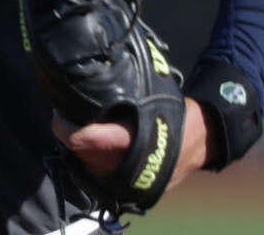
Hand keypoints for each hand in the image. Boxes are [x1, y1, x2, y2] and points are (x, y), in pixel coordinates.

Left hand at [52, 97, 208, 190]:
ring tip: (83, 127)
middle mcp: (121, 166)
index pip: (81, 139)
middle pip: (80, 153)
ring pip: (88, 166)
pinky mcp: (128, 189)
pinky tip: (96, 144)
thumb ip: (121, 92)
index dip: (65, 126)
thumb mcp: (149, 94)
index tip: (61, 112)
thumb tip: (96, 73)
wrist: (202, 140)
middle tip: (70, 115)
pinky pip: (100, 175)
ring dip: (81, 148)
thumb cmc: (175, 112)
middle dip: (71, 135)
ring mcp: (124, 181)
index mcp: (126, 141)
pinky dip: (93, 160)